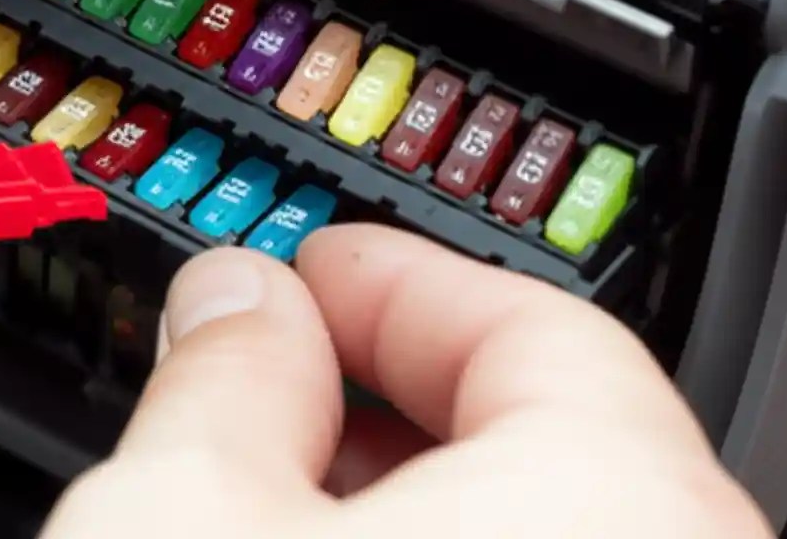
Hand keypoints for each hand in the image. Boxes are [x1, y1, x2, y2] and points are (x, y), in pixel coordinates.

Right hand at [41, 225, 774, 537]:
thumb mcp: (175, 524)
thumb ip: (218, 374)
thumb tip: (234, 297)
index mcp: (611, 516)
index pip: (531, 325)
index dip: (389, 279)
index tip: (304, 273)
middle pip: (547, 442)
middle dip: (378, 398)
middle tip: (267, 382)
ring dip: (395, 506)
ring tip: (268, 510)